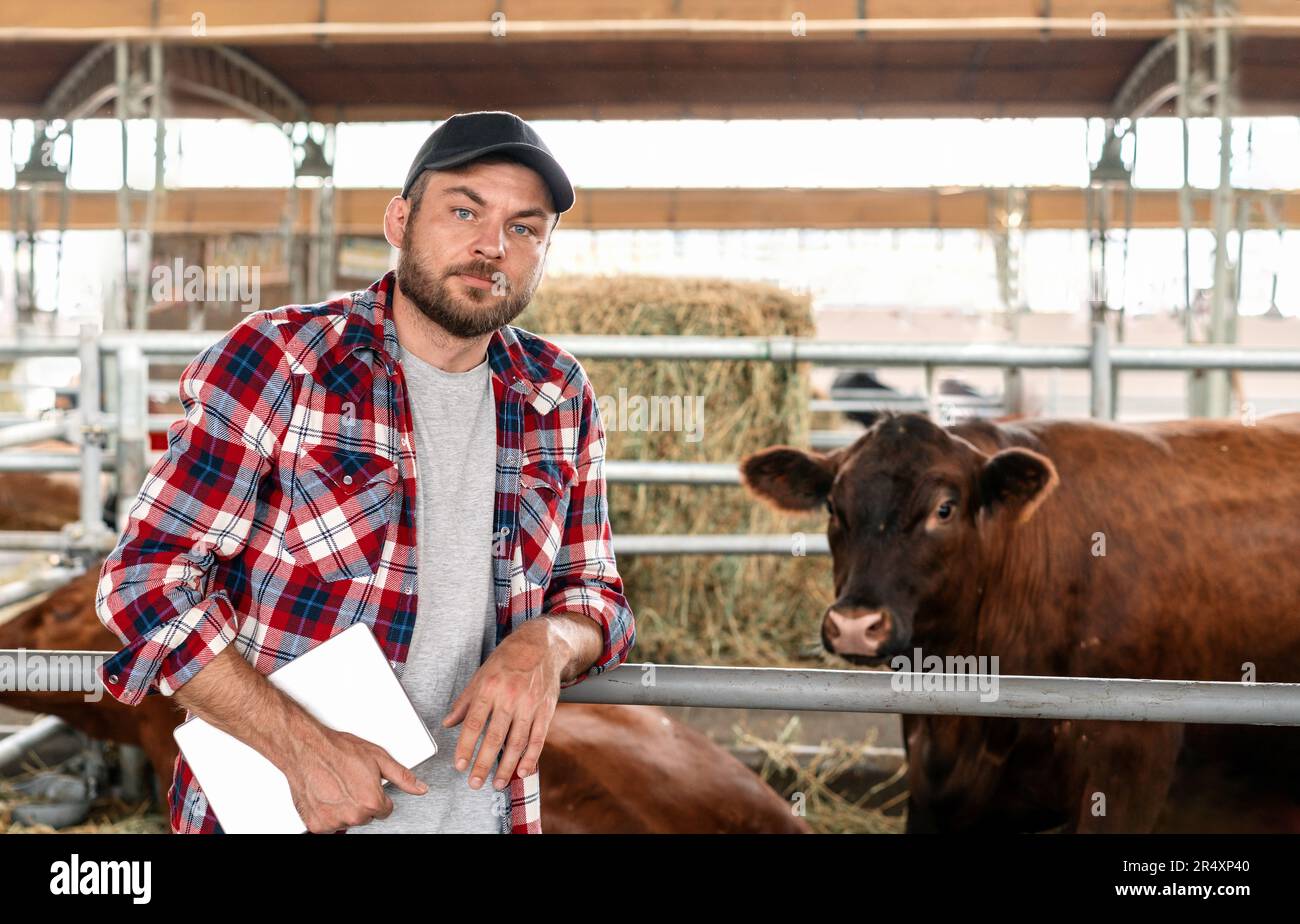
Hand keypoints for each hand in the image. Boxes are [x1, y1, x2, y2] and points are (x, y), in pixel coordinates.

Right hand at [279, 726, 427, 832]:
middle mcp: (353, 815)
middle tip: (350, 782)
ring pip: (348, 820)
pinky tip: (326, 795)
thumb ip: (402, 777)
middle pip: (366, 816)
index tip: (368, 785)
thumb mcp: (378, 757)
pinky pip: (328, 826)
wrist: (307, 749)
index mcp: (371, 801)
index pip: (385, 810)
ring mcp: (333, 821)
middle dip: (361, 801)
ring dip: (344, 808)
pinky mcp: (316, 825)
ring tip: (336, 786)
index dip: (377, 795)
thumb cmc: (338, 750)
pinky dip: (327, 813)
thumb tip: (420, 788)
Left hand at [441, 622, 562, 791]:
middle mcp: (509, 697)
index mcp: (489, 688)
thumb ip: (465, 701)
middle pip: (494, 737)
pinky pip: (538, 738)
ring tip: (496, 783)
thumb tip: (448, 723)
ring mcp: (530, 704)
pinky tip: (522, 771)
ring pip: (516, 742)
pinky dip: (531, 757)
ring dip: (506, 767)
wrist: (542, 645)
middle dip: (483, 764)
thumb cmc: (508, 659)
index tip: (459, 765)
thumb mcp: (481, 674)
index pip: (474, 723)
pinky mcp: (546, 709)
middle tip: (474, 783)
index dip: (466, 746)